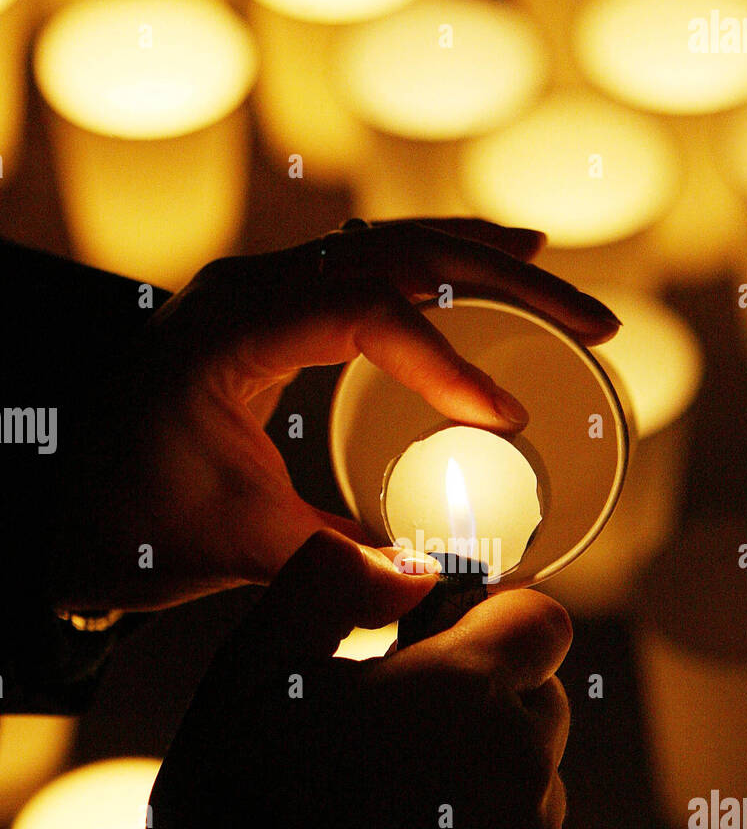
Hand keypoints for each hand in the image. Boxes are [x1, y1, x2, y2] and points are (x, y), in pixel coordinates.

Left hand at [46, 218, 618, 612]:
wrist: (75, 515)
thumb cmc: (142, 527)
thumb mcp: (249, 548)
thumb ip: (348, 564)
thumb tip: (446, 584)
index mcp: (229, 331)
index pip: (361, 309)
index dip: (444, 359)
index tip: (505, 417)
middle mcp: (247, 288)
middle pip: (397, 252)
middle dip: (505, 280)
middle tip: (589, 316)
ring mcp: (260, 288)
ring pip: (387, 243)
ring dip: (479, 256)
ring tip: (555, 272)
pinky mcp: (274, 308)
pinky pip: (367, 264)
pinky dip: (435, 265)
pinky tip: (484, 270)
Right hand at [149, 530, 571, 828]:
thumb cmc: (244, 810)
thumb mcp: (253, 668)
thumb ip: (331, 580)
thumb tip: (405, 560)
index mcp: (464, 687)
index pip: (540, 621)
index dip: (496, 624)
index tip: (442, 648)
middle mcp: (521, 760)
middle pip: (541, 702)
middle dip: (486, 706)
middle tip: (399, 742)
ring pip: (534, 784)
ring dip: (483, 786)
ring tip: (393, 823)